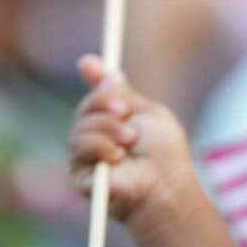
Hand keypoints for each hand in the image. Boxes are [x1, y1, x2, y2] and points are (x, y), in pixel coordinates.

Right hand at [69, 54, 196, 229]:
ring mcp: (85, 155)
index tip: (89, 62)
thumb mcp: (148, 114)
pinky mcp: (80, 174)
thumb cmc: (163, 153)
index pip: (96, 94)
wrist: (166, 184)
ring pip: (80, 127)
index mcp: (113, 119)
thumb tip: (104, 69)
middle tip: (123, 110)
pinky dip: (101, 147)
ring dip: (108, 128)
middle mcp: (95, 135)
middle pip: (85, 107)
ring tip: (130, 140)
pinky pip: (80, 148)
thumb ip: (125, 94)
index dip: (92, 77)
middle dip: (103, 102)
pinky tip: (118, 156)